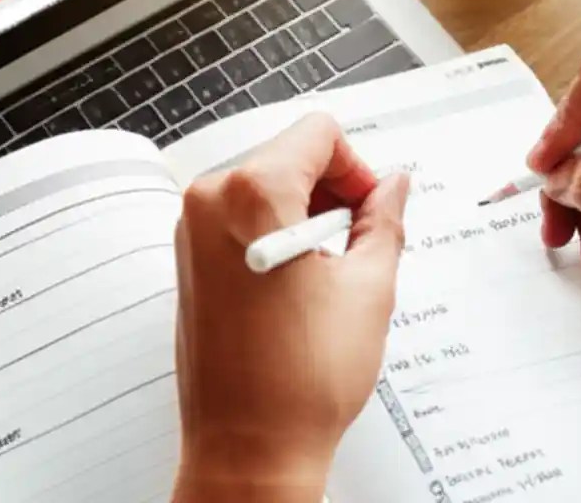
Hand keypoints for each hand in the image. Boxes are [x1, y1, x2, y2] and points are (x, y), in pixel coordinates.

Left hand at [172, 114, 409, 501]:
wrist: (247, 447)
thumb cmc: (298, 382)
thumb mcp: (368, 288)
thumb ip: (384, 220)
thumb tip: (393, 186)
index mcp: (251, 194)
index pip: (317, 133)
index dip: (358, 166)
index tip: (372, 206)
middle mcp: (209, 202)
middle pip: (287, 155)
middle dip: (332, 190)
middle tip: (358, 242)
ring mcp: (190, 231)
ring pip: (264, 186)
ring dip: (305, 213)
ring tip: (330, 273)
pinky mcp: (187, 258)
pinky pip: (239, 217)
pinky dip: (276, 233)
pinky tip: (300, 284)